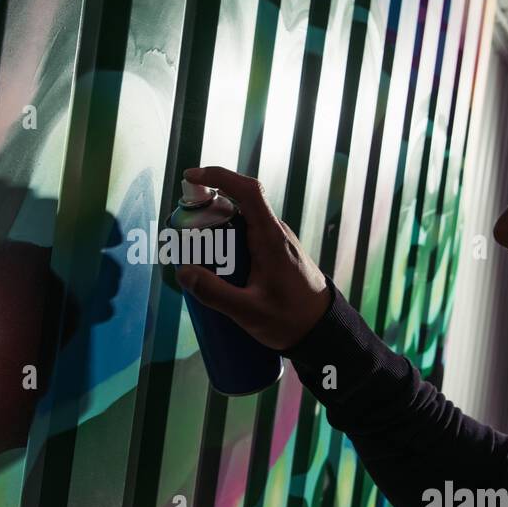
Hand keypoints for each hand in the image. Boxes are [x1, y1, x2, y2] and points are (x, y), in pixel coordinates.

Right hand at [174, 166, 332, 351]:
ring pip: (242, 223)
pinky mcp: (276, 254)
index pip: (247, 191)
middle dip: (207, 212)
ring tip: (196, 254)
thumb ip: (214, 293)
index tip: (192, 177)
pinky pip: (248, 237)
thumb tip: (183, 272)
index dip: (219, 176)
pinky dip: (228, 243)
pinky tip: (217, 266)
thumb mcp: (249, 311)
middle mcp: (276, 233)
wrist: (323, 330)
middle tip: (184, 234)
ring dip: (217, 230)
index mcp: (272, 238)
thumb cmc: (292, 320)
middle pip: (238, 205)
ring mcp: (277, 242)